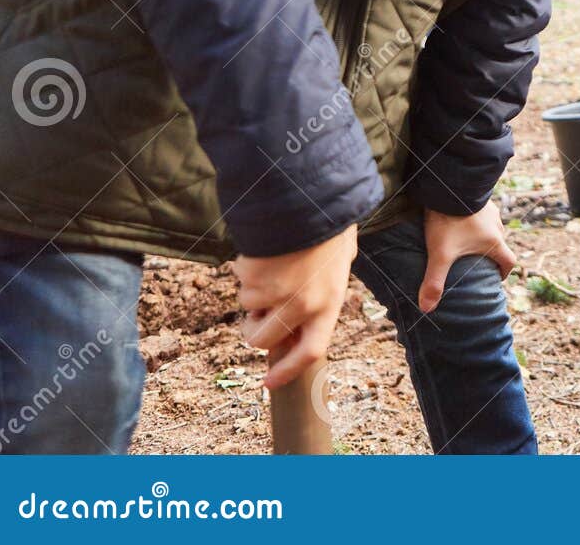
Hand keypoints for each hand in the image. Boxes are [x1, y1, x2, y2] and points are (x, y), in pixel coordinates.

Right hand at [235, 224, 357, 389]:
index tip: (268, 383)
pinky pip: (240, 281)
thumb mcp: (340, 259)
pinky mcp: (252, 277)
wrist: (309, 195)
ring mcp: (275, 292)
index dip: (287, 370)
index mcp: (329, 302)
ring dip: (252, 290)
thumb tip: (312, 307)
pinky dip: (246, 269)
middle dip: (253, 330)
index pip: (310, 351)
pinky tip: (265, 249)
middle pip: (264, 340)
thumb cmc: (328, 223)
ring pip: (247, 308)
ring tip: (273, 261)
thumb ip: (326, 286)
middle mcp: (303, 304)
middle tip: (256, 313)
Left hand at [418, 203, 515, 312]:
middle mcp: (497, 226)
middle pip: (499, 244)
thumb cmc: (449, 221)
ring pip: (491, 227)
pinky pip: (481, 212)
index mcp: (494, 242)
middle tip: (476, 262)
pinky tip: (459, 218)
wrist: (450, 184)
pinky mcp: (479, 197)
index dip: (504, 272)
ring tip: (466, 240)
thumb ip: (434, 281)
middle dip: (490, 254)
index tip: (496, 277)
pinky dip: (474, 219)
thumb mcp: (440, 254)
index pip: (509, 261)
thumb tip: (427, 309)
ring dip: (483, 235)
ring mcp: (490, 209)